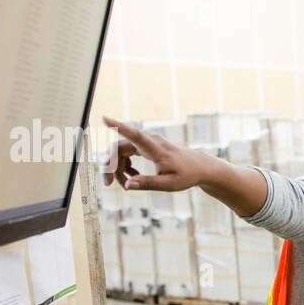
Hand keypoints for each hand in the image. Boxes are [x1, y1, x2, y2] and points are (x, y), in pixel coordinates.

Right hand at [102, 116, 221, 192]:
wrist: (198, 167)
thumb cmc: (186, 175)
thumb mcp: (169, 184)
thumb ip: (148, 183)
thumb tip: (128, 185)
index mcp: (155, 148)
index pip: (135, 135)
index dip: (119, 127)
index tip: (104, 119)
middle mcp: (148, 140)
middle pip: (118, 148)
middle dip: (109, 165)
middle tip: (107, 184)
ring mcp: (146, 142)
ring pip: (120, 152)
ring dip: (117, 168)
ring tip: (126, 184)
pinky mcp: (145, 145)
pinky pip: (126, 153)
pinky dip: (125, 166)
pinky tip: (133, 176)